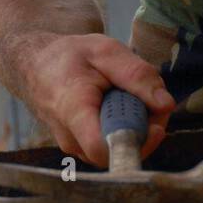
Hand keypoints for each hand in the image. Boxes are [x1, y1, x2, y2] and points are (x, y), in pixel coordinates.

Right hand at [16, 33, 175, 167]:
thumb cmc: (69, 56)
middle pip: (119, 150)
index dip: (136, 142)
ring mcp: (75, 148)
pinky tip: (121, 107)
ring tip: (130, 96)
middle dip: (145, 129)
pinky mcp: (81, 149)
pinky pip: (112, 147)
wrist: (35, 65)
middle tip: (150, 98)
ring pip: (118, 150)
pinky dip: (125, 129)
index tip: (155, 124)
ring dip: (136, 128)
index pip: (103, 148)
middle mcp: (71, 138)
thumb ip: (137, 75)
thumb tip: (167, 105)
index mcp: (73, 110)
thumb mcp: (106, 51)